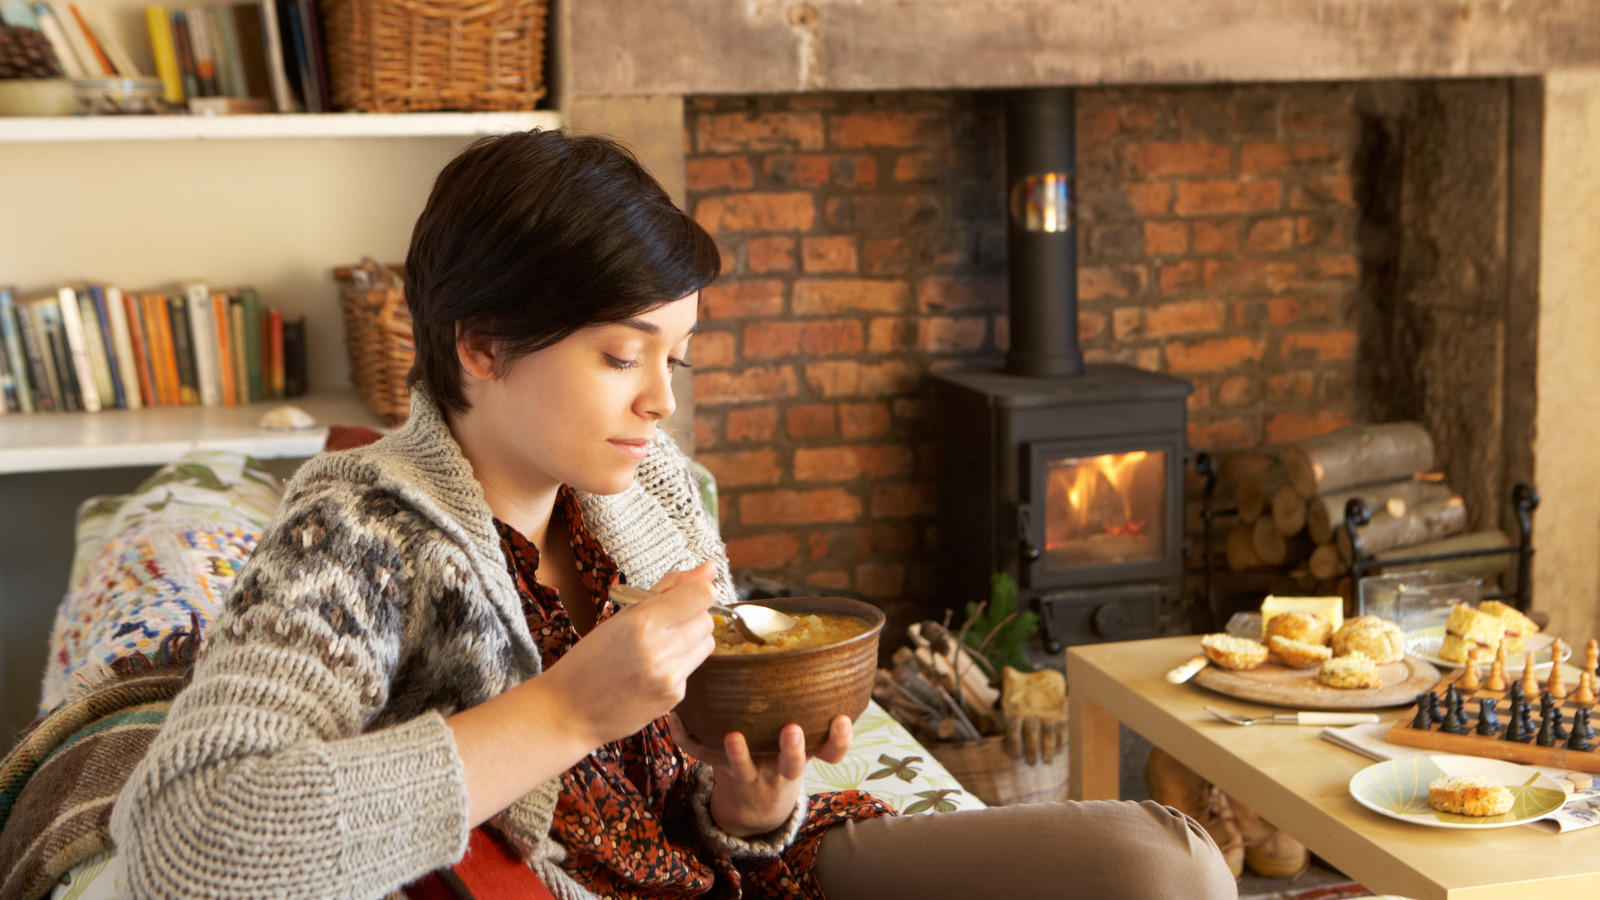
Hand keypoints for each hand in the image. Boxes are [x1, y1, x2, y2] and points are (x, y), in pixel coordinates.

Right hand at [540, 562, 717, 748]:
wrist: (569, 711)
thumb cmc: (590, 659)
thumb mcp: (622, 616)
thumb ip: (668, 589)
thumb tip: (710, 568)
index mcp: (642, 622)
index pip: (702, 595)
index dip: (698, 591)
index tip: (685, 596)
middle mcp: (659, 650)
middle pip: (707, 620)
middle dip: (692, 616)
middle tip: (663, 624)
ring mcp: (669, 677)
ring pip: (707, 643)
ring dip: (691, 639)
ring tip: (659, 646)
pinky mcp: (674, 697)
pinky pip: (693, 668)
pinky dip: (680, 664)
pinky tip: (653, 671)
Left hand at [668, 713, 851, 837]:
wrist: (752, 809)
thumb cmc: (778, 760)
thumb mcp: (800, 749)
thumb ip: (809, 714)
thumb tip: (816, 658)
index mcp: (801, 758)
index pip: (830, 753)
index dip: (839, 740)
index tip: (842, 719)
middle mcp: (778, 770)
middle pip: (791, 765)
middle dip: (793, 749)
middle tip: (793, 729)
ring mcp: (749, 774)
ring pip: (744, 768)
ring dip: (739, 753)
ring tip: (733, 736)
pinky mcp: (721, 770)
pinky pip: (701, 756)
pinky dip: (685, 738)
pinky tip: (674, 719)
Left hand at [1000, 666, 1066, 763]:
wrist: (1049, 674)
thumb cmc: (1025, 682)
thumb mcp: (1010, 681)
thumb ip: (999, 686)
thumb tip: (989, 684)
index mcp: (1015, 708)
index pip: (1013, 733)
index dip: (1014, 747)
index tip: (1016, 756)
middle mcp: (1031, 712)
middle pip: (1031, 737)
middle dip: (1031, 753)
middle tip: (1031, 763)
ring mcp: (1047, 713)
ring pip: (1047, 737)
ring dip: (1047, 751)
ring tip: (1046, 761)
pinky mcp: (1061, 713)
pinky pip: (1061, 731)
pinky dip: (1061, 743)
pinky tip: (1058, 751)